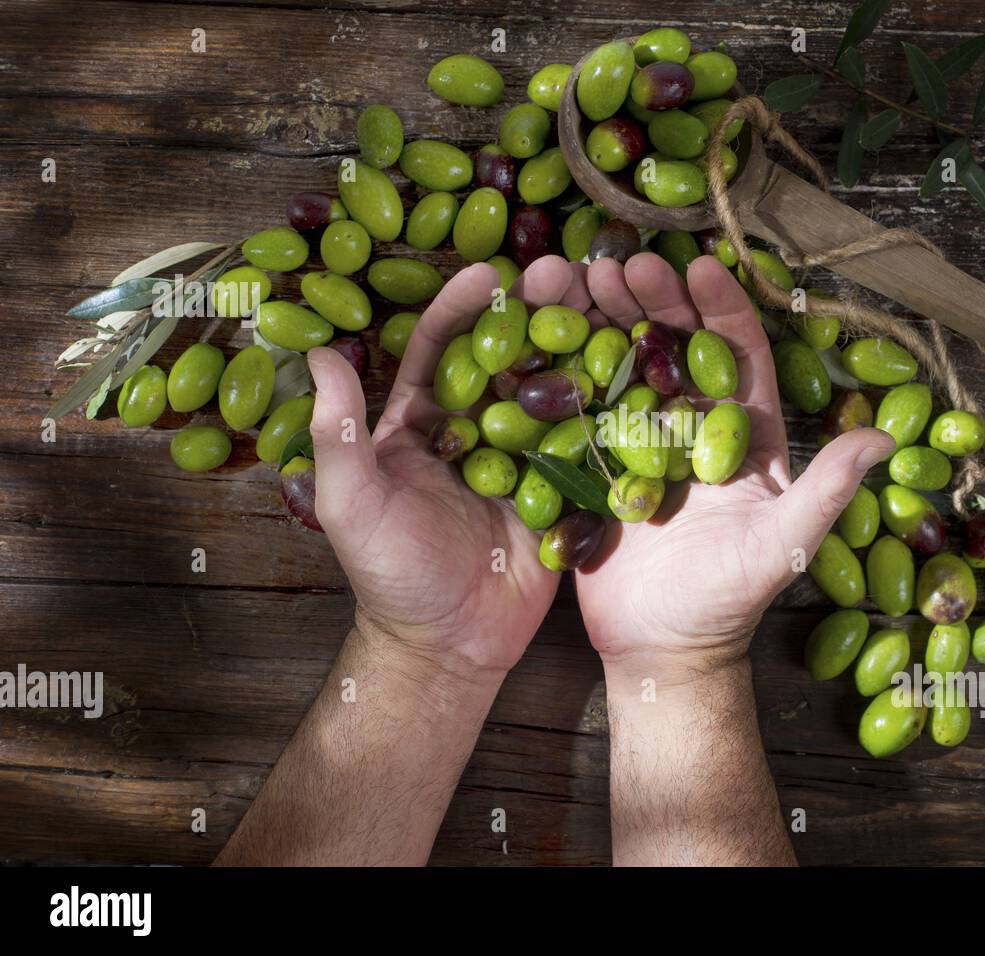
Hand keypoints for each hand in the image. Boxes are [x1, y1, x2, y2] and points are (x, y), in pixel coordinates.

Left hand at [306, 255, 591, 679]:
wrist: (450, 645)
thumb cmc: (390, 575)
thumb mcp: (350, 503)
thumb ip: (336, 433)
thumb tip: (316, 354)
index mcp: (419, 424)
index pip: (439, 349)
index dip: (462, 308)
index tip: (491, 272)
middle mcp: (473, 431)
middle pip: (504, 357)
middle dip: (533, 312)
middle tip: (566, 273)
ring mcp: (522, 459)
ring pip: (549, 390)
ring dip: (575, 346)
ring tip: (606, 305)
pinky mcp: (560, 491)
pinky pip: (584, 443)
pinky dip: (605, 406)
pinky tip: (634, 368)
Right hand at [577, 253, 894, 674]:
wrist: (658, 649)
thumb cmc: (726, 601)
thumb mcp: (782, 544)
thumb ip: (826, 490)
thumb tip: (885, 439)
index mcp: (744, 438)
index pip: (738, 356)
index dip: (721, 309)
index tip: (699, 267)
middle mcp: (695, 431)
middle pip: (675, 349)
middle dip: (654, 302)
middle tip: (624, 263)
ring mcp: (642, 445)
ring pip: (627, 367)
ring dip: (606, 322)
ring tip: (579, 282)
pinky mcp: (598, 466)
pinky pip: (583, 408)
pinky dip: (566, 369)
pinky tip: (542, 333)